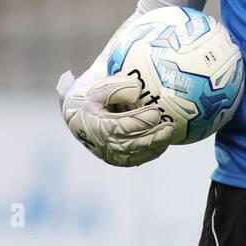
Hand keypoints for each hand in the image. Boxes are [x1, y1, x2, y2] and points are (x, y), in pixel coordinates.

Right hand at [56, 69, 176, 166]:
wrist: (74, 117)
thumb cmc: (89, 98)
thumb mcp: (96, 87)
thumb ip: (116, 86)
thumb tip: (137, 86)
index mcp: (98, 125)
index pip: (124, 126)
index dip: (142, 121)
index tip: (156, 112)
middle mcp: (104, 144)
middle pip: (133, 143)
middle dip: (154, 135)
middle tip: (169, 126)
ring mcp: (110, 154)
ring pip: (137, 153)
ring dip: (156, 145)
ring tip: (170, 133)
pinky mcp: (116, 160)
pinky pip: (137, 159)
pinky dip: (152, 153)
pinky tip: (164, 143)